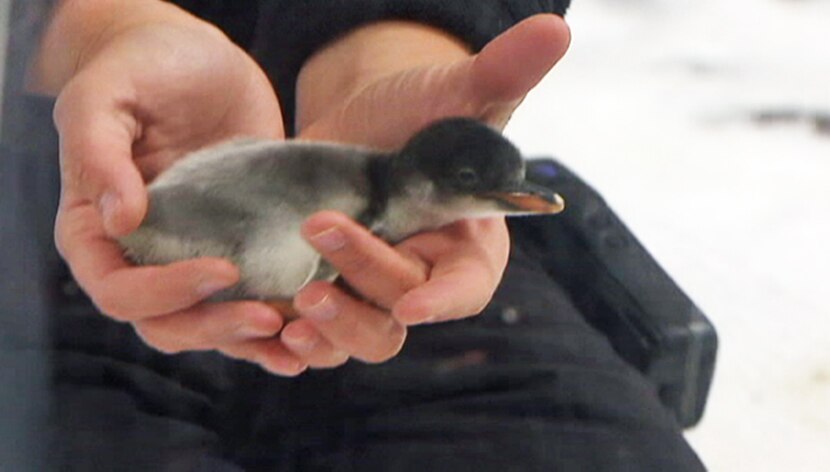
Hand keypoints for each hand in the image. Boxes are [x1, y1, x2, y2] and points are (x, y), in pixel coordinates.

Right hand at [38, 1, 308, 373]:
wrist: (200, 59)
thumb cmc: (143, 67)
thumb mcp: (106, 95)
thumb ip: (100, 154)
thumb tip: (119, 221)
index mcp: (96, 230)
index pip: (118, 290)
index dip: (165, 293)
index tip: (223, 270)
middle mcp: (142, 256)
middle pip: (166, 324)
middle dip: (215, 327)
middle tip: (267, 316)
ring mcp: (191, 258)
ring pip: (211, 325)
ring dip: (250, 339)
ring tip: (299, 340)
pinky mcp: (239, 251)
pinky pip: (251, 301)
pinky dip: (278, 325)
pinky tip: (313, 332)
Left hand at [273, 15, 570, 367]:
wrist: (362, 121)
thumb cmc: (421, 109)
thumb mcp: (455, 94)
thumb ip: (501, 74)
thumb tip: (554, 28)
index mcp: (466, 244)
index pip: (466, 285)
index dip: (443, 300)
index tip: (413, 306)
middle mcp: (420, 276)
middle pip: (402, 310)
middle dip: (366, 278)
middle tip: (323, 226)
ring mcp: (369, 289)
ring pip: (359, 337)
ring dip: (330, 331)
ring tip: (290, 310)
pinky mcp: (326, 289)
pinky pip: (314, 335)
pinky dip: (288, 342)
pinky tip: (260, 327)